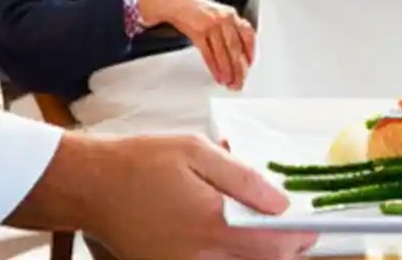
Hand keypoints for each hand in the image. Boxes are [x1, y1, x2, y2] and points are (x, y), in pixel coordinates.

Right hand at [82, 135, 317, 259]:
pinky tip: (225, 235)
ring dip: (254, 254)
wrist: (89, 186)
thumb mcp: (197, 152)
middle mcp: (197, 257)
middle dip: (282, 250)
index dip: (299, 239)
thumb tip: (281, 204)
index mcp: (209, 225)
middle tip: (290, 228)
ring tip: (258, 228)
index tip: (312, 228)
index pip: (272, 247)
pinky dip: (229, 256)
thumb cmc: (139, 163)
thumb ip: (244, 180)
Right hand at [138, 0, 253, 88]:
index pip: (247, 34)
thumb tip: (239, 54)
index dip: (250, 51)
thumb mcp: (218, 15)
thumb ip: (230, 30)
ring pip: (223, 52)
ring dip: (227, 71)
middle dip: (239, 68)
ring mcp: (211, 25)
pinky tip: (218, 76)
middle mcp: (224, 19)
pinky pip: (208, 54)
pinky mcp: (197, 32)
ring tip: (229, 82)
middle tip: (240, 81)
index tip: (250, 65)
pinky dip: (214, 67)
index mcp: (231, 15)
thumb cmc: (198, 11)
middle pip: (235, 47)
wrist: (176, 3)